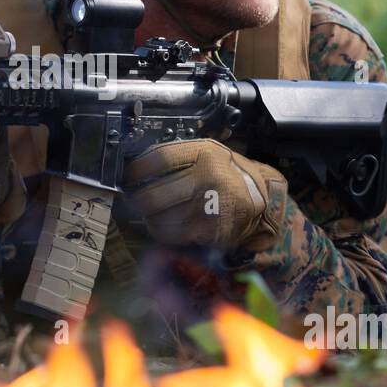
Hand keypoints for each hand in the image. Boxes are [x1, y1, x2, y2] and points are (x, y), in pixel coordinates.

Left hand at [122, 139, 285, 247]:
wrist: (260, 199)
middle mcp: (209, 177)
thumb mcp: (206, 155)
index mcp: (205, 152)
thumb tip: (133, 168)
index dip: (136, 170)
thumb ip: (176, 157)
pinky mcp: (211, 231)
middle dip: (136, 202)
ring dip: (150, 219)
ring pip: (158, 219)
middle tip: (134, 201)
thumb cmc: (223, 175)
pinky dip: (163, 231)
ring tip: (153, 213)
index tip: (126, 177)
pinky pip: (172, 234)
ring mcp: (211, 207)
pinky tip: (168, 224)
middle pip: (152, 196)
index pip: (158, 160)